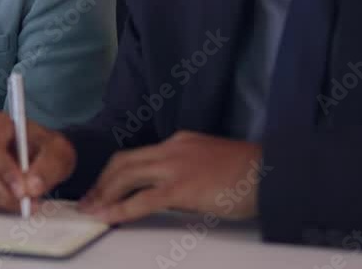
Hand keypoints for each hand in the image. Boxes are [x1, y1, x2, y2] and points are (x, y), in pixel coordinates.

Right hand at [0, 113, 76, 211]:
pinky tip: (15, 203)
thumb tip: (31, 186)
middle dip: (2, 191)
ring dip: (1, 201)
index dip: (2, 169)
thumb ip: (48, 167)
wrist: (45, 163)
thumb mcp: (59, 153)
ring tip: (24, 203)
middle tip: (26, 201)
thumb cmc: (47, 151)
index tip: (22, 188)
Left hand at [80, 131, 263, 223]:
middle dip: (101, 182)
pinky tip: (109, 217)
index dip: (114, 173)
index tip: (102, 188)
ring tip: (91, 211)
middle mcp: (171, 149)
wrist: (274, 172)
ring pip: (126, 175)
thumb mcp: (209, 166)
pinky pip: (143, 199)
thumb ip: (185, 174)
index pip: (136, 155)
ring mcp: (175, 166)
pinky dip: (121, 209)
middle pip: (123, 162)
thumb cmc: (249, 174)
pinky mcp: (182, 187)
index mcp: (178, 143)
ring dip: (104, 194)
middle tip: (88, 201)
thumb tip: (164, 196)